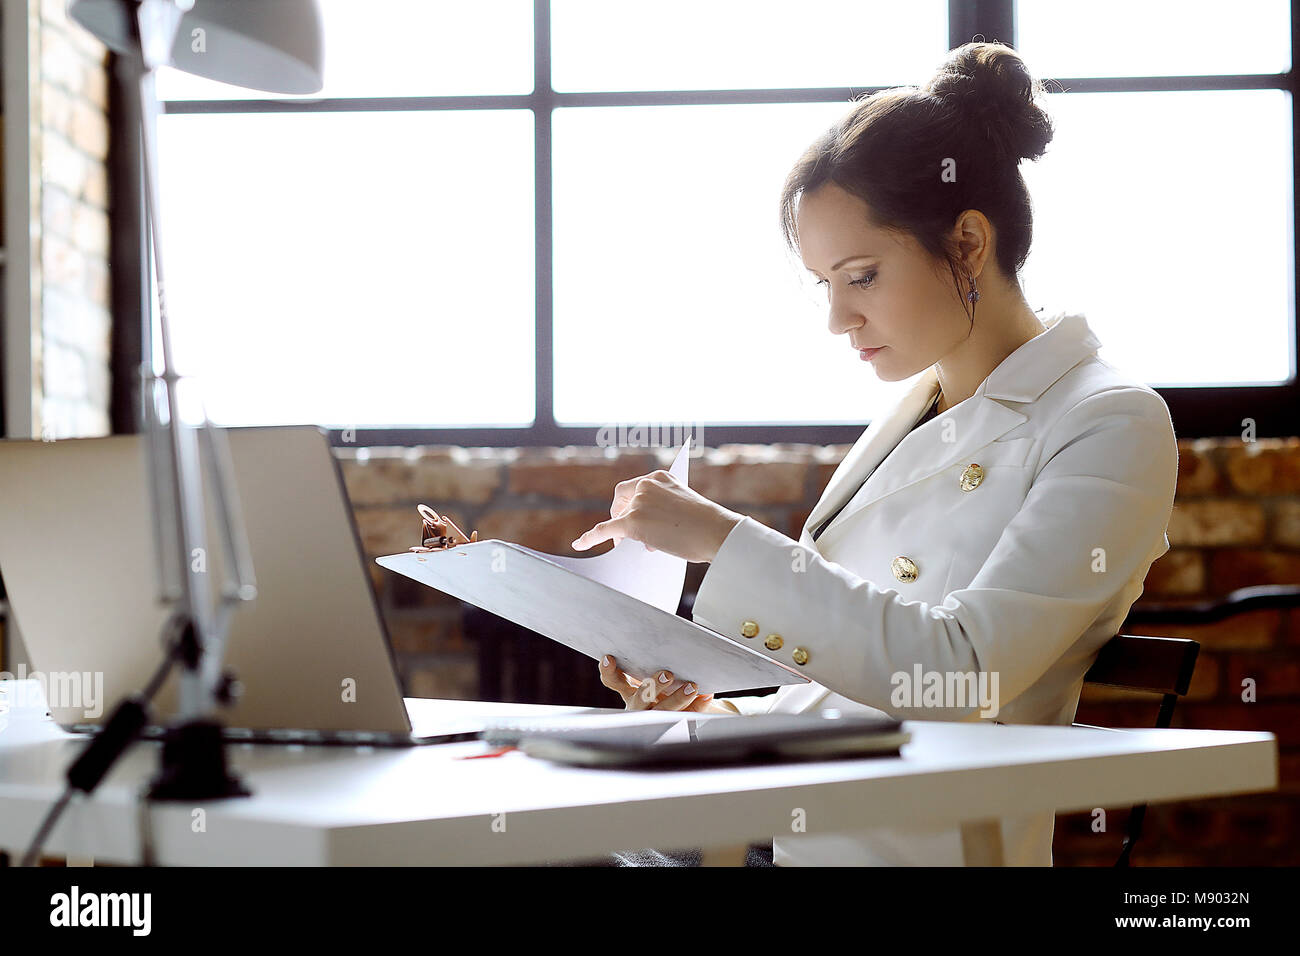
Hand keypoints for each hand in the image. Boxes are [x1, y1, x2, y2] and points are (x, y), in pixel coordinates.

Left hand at [571, 469, 743, 562]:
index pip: (634, 488)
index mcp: (659, 477)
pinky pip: (605, 529)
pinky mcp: (633, 522)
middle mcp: (646, 485)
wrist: (717, 532)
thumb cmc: (707, 525)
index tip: (635, 516)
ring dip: (628, 533)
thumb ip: (662, 511)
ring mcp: (639, 503)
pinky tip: (580, 543)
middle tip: (629, 533)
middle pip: (620, 500)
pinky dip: (590, 537)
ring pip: (620, 519)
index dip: (631, 505)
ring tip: (649, 544)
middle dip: (623, 516)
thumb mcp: (683, 507)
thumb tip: (645, 532)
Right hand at [598, 656, 717, 712]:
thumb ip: (647, 662)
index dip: (609, 671)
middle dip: (653, 686)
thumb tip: (659, 644)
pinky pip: (688, 715)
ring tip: (692, 687)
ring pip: (664, 711)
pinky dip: (698, 705)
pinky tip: (706, 695)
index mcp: (630, 691)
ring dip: (678, 698)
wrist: (675, 714)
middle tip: (667, 674)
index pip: (613, 681)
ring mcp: (657, 716)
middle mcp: (640, 706)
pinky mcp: (676, 723)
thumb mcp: (648, 676)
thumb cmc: (659, 688)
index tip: (610, 658)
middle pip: (641, 698)